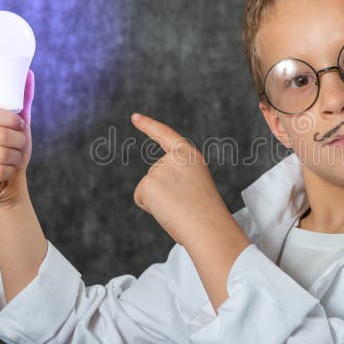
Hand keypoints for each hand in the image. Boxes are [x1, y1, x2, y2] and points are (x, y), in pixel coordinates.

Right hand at [0, 70, 34, 208]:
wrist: (8, 182)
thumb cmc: (13, 149)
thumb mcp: (19, 125)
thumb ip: (22, 100)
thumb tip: (29, 73)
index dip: (11, 120)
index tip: (20, 125)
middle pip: (1, 135)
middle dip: (19, 142)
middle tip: (18, 146)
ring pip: (3, 154)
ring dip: (16, 158)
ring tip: (12, 160)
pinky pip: (0, 171)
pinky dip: (10, 172)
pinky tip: (5, 172)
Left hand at [130, 112, 232, 246]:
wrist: (208, 226)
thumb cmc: (206, 214)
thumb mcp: (195, 186)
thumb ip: (177, 179)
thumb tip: (156, 190)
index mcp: (190, 156)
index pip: (166, 135)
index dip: (149, 126)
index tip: (134, 117)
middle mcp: (174, 158)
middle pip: (155, 175)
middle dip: (165, 193)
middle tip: (185, 204)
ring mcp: (160, 169)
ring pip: (149, 188)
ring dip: (159, 202)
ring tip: (179, 208)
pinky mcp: (148, 183)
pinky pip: (141, 198)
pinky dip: (150, 208)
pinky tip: (167, 210)